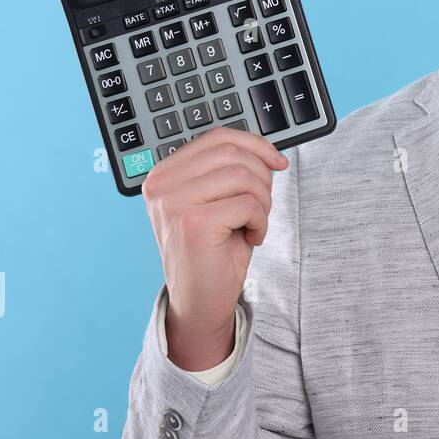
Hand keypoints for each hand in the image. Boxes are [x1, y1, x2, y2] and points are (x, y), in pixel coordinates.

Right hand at [140, 126, 288, 370]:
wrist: (199, 301)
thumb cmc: (213, 251)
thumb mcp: (217, 201)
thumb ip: (228, 171)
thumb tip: (265, 150)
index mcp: (164, 174)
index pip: (217, 137)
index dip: (256, 144)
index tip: (278, 161)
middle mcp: (161, 184)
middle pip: (232, 153)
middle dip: (261, 178)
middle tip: (261, 206)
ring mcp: (173, 202)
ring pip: (243, 176)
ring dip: (262, 201)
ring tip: (253, 223)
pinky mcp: (193, 222)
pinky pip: (248, 204)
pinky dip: (261, 221)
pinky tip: (251, 239)